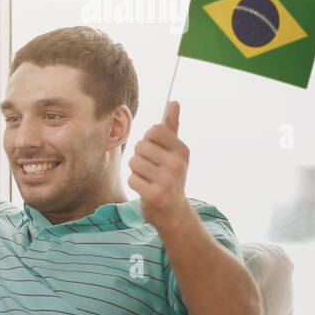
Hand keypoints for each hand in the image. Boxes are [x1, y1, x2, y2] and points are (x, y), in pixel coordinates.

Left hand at [128, 101, 190, 232]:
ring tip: (149, 179)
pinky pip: (131, 179)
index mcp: (182, 150)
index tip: (155, 150)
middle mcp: (177, 164)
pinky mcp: (154, 194)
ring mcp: (167, 180)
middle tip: (152, 168)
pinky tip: (146, 189)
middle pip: (140, 146)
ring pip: (134, 162)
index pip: (154, 130)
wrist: (174, 212)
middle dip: (140, 156)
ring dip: (137, 171)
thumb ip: (172, 127)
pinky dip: (135, 184)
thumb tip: (173, 102)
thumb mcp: (176, 152)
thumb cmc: (171, 176)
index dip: (148, 139)